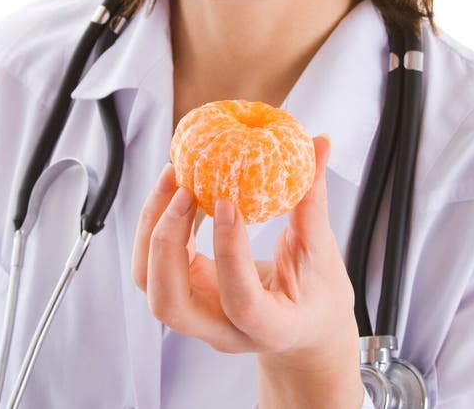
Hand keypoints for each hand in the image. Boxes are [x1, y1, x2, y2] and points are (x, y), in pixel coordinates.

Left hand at [131, 135, 360, 388]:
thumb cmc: (318, 294)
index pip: (241, 302)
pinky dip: (157, 224)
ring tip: (173, 179)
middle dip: (167, 242)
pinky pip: (153, 264)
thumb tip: (319, 142)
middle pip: (170, 303)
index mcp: (270, 328)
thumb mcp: (322, 250)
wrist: (305, 325)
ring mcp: (199, 316)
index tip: (227, 202)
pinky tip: (176, 188)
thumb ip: (313, 199)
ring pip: (150, 284)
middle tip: (185, 189)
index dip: (229, 253)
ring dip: (153, 230)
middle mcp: (224, 331)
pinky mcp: (186, 293)